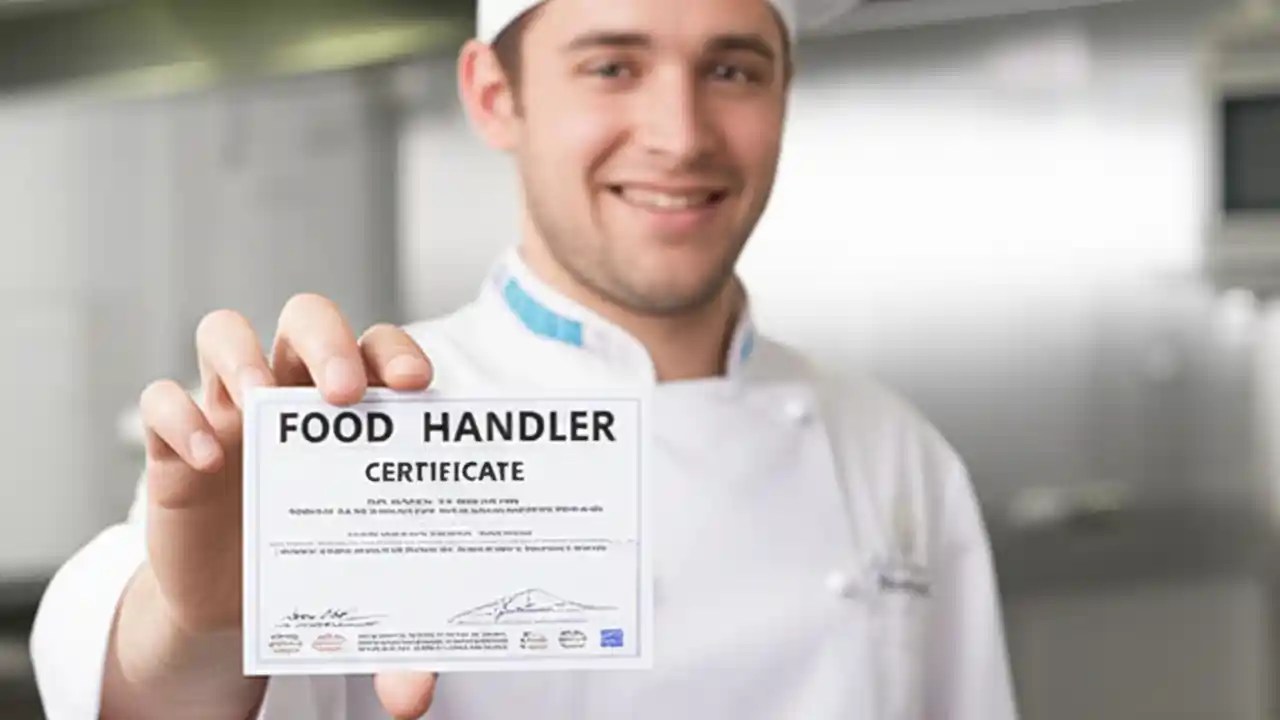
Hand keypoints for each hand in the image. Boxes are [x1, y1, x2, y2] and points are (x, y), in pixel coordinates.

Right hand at [137, 294, 436, 718]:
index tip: (417, 388)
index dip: (397, 354)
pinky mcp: (173, 446)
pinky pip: (161, 400)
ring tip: (265, 402)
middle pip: (308, 320)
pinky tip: (206, 456)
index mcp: (356, 415)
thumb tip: (415, 699)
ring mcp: (231, 413)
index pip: (380, 351)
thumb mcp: (358, 603)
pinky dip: (177, 415)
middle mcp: (295, 396)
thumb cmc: (318, 573)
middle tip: (344, 394)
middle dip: (329, 341)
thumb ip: (391, 646)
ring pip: (226, 333)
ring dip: (244, 355)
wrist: (240, 604)